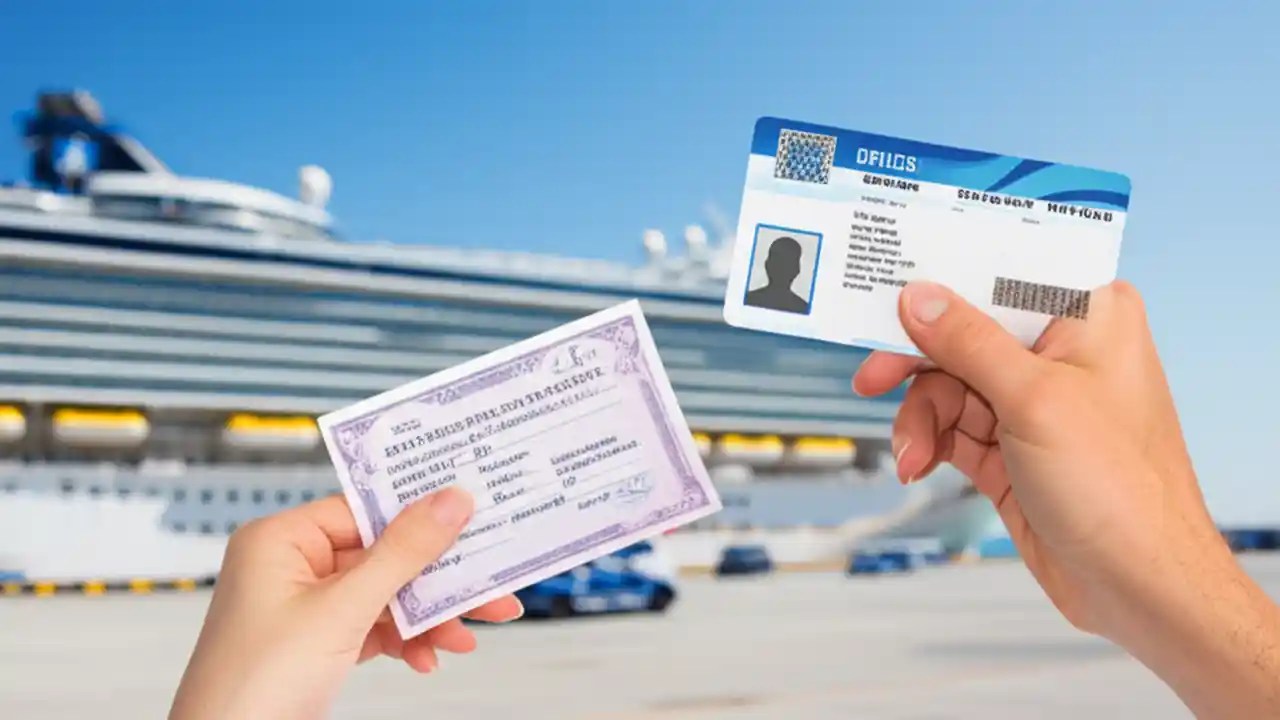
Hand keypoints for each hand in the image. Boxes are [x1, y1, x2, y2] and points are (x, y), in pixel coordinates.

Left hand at [169, 487, 521, 719]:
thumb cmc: (252, 686)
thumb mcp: (341, 611)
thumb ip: (401, 554)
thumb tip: (447, 501)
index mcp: (280, 541)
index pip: (363, 511)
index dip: (418, 514)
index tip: (469, 514)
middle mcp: (290, 568)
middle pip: (383, 555)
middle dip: (436, 578)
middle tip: (489, 582)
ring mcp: (304, 608)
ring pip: (385, 596)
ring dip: (428, 617)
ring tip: (471, 630)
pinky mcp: (318, 644)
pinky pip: (375, 628)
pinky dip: (405, 642)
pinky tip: (430, 656)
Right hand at [853, 280, 1278, 717]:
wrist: (1138, 585)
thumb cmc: (1120, 489)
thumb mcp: (1033, 399)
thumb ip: (968, 342)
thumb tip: (919, 296)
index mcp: (1090, 314)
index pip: (1004, 272)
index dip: (946, 276)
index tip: (891, 282)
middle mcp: (1063, 350)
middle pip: (964, 330)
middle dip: (918, 362)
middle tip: (874, 377)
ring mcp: (1035, 400)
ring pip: (949, 383)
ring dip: (921, 416)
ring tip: (911, 453)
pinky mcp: (1013, 445)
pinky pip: (952, 425)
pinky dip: (929, 440)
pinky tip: (918, 463)